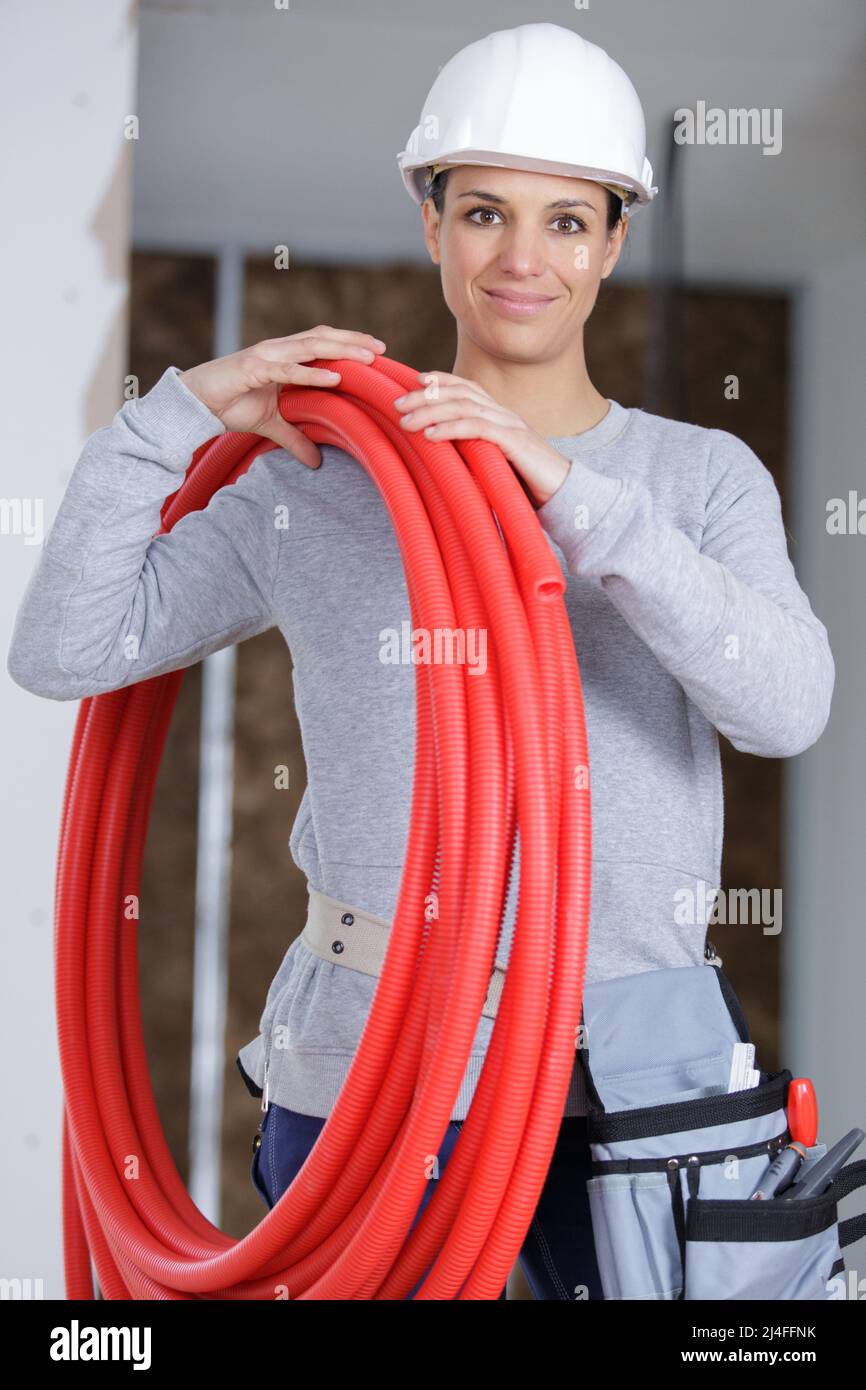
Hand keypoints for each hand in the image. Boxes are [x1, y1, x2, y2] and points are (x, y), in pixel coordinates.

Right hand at [178, 327, 386, 467]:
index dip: (348, 343)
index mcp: (284, 357)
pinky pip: (288, 370)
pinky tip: (334, 377)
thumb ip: (294, 439)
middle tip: (381, 348)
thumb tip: (316, 462)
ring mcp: (266, 356)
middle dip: (353, 341)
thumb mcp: (270, 426)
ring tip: (367, 357)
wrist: (195, 403)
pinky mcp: (253, 368)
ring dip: (341, 351)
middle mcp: (277, 350)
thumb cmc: (229, 405)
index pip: (322, 342)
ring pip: (310, 347)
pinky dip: (312, 373)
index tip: (377, 351)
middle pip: (322, 338)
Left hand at [393, 369, 568, 505]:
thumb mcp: (493, 465)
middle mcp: (504, 414)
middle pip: (459, 393)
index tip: (413, 382)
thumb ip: (471, 456)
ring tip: (405, 421)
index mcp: (499, 416)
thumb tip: (440, 461)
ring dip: (431, 411)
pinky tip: (430, 435)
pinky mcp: (515, 442)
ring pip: (465, 407)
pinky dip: (451, 429)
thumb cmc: (527, 485)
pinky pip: (478, 429)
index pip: (466, 388)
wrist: (565, 495)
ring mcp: (511, 425)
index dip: (440, 380)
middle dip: (425, 396)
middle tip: (396, 405)